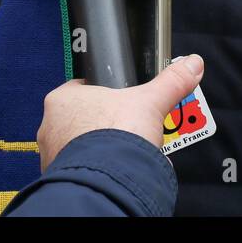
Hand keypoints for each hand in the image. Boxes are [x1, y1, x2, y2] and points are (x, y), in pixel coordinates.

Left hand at [36, 56, 203, 171]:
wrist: (108, 179)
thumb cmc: (116, 134)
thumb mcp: (151, 102)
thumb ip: (171, 82)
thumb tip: (191, 64)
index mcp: (63, 99)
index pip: (82, 90)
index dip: (104, 96)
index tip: (121, 103)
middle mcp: (50, 126)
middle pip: (82, 120)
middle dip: (105, 126)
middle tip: (128, 132)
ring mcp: (52, 154)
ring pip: (78, 146)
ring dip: (99, 149)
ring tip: (125, 154)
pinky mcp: (59, 177)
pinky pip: (79, 169)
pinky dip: (96, 169)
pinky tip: (115, 170)